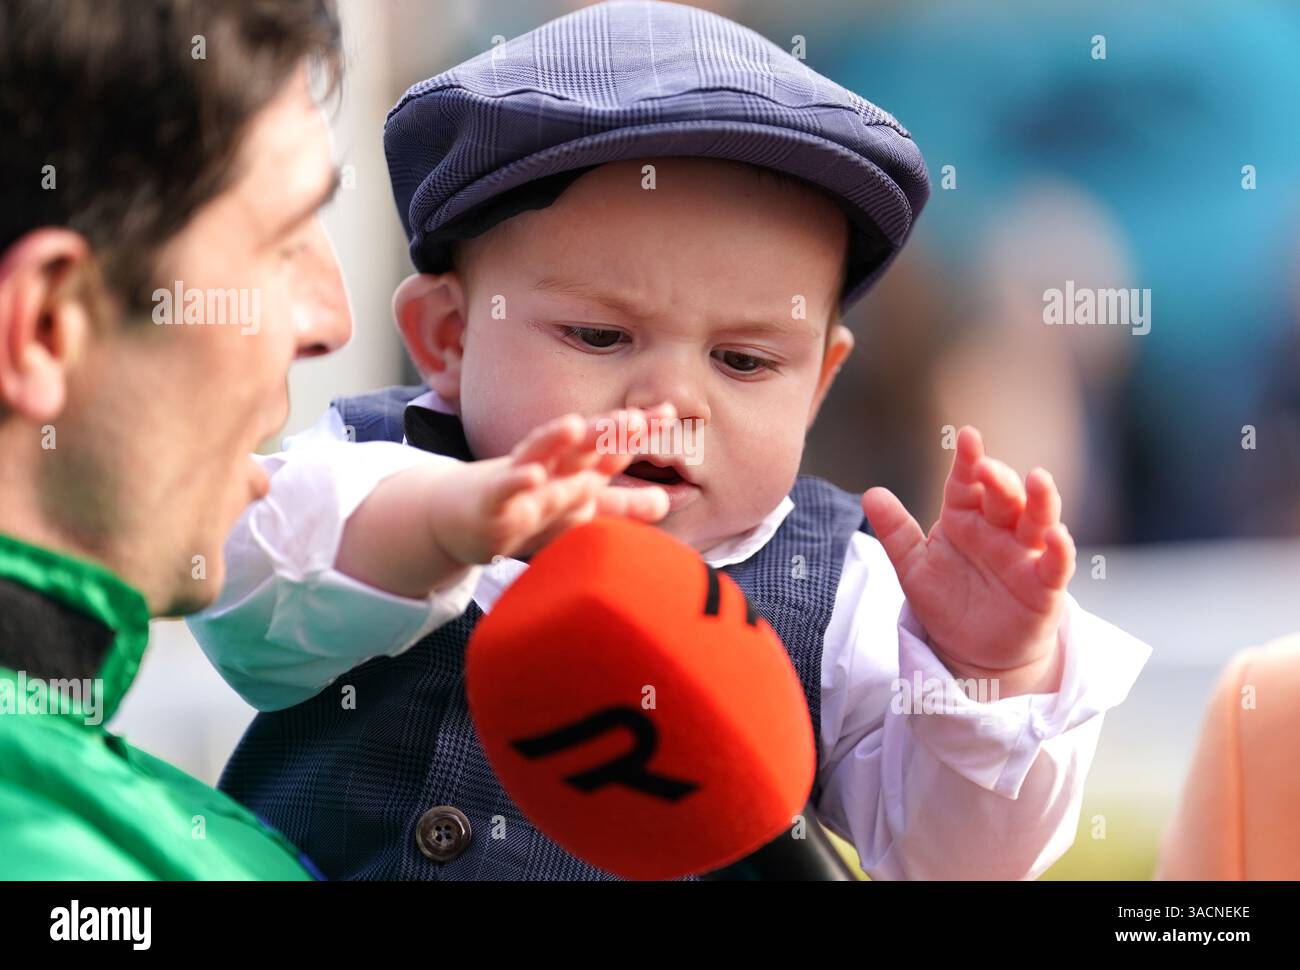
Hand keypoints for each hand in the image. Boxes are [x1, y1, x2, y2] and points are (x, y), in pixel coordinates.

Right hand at [428, 404, 675, 566]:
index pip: (610, 445)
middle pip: (580, 444)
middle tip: (630, 418)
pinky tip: (533, 475)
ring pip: (540, 458)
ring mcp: (519, 478)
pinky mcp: (493, 500)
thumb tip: (666, 502)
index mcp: (573, 465)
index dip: (636, 430)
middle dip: (604, 431)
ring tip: (577, 426)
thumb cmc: (527, 509)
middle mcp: (549, 465)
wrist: (462, 518)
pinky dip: (517, 482)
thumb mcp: (577, 509)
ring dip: (556, 441)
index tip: (666, 413)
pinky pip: (505, 489)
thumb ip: (619, 505)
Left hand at [862, 426, 1075, 696]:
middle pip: (1002, 497)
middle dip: (998, 479)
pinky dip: (1060, 549)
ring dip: (1041, 500)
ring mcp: (1023, 555)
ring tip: (1039, 479)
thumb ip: (895, 531)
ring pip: (1037, 520)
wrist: (971, 651)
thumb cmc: (946, 599)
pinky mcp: (1043, 586)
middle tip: (988, 467)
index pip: (965, 483)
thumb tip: (870, 494)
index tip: (968, 436)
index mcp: (964, 518)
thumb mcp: (913, 566)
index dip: (968, 460)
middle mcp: (997, 530)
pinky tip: (1057, 536)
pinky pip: (1055, 564)